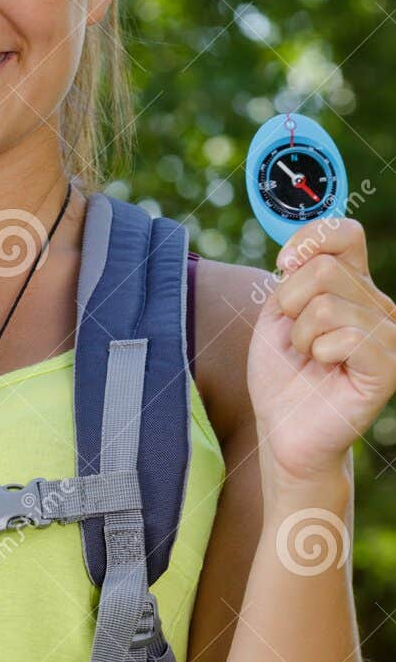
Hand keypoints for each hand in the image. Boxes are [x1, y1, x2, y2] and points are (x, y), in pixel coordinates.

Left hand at [248, 217, 395, 487]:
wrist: (283, 427)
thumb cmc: (282, 373)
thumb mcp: (278, 313)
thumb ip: (294, 274)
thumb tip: (303, 249)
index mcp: (353, 286)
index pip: (344, 233)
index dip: (307, 241)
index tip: (283, 267)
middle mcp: (377, 304)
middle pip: (324, 269)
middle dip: (290, 304)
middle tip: (296, 338)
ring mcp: (387, 334)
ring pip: (327, 304)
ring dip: (301, 336)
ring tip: (310, 358)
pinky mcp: (387, 366)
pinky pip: (347, 336)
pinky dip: (320, 352)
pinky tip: (326, 370)